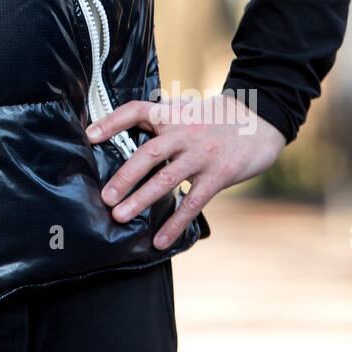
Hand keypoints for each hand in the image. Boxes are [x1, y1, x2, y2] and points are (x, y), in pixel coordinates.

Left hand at [86, 93, 286, 248]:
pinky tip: (160, 240)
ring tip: (120, 217)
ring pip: (167, 180)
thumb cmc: (216, 118)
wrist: (261, 119)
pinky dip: (175, 223)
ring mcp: (202, 155)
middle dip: (124, 176)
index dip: (111, 121)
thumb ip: (163, 124)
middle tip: (105, 197)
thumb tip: (131, 142)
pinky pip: (193, 203)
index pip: (136, 111)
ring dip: (142, 200)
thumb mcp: (187, 111)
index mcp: (172, 115)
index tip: (90, 136)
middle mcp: (185, 133)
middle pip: (148, 153)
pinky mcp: (219, 175)